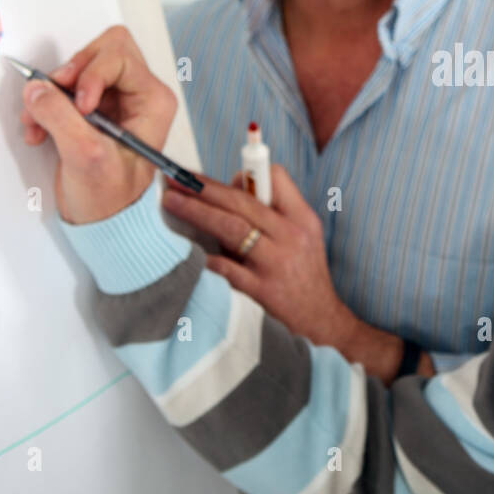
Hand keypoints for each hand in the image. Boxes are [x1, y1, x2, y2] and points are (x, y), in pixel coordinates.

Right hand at [19, 25, 177, 223]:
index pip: (120, 55)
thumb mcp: (86, 158)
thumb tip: (36, 89)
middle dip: (70, 72)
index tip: (80, 106)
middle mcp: (137, 94)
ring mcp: (112, 99)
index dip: (93, 73)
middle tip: (53, 97)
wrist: (100, 222)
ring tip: (37, 123)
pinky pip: (63, 87)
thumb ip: (60, 117)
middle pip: (101, 49)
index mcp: (153, 101)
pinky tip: (38, 131)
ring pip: (77, 67)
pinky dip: (44, 103)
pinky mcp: (88, 109)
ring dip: (51, 91)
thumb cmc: (110, 198)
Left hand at [160, 165, 359, 350]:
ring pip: (232, 228)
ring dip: (198, 212)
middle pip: (243, 202)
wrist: (321, 321)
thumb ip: (273, 211)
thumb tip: (232, 185)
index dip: (244, 173)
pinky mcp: (263, 291)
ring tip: (172, 201)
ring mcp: (276, 264)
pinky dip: (207, 258)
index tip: (214, 176)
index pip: (276, 179)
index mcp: (301, 218)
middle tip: (175, 178)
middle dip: (205, 187)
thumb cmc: (304, 274)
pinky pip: (228, 269)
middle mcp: (291, 236)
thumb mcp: (303, 236)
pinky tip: (188, 252)